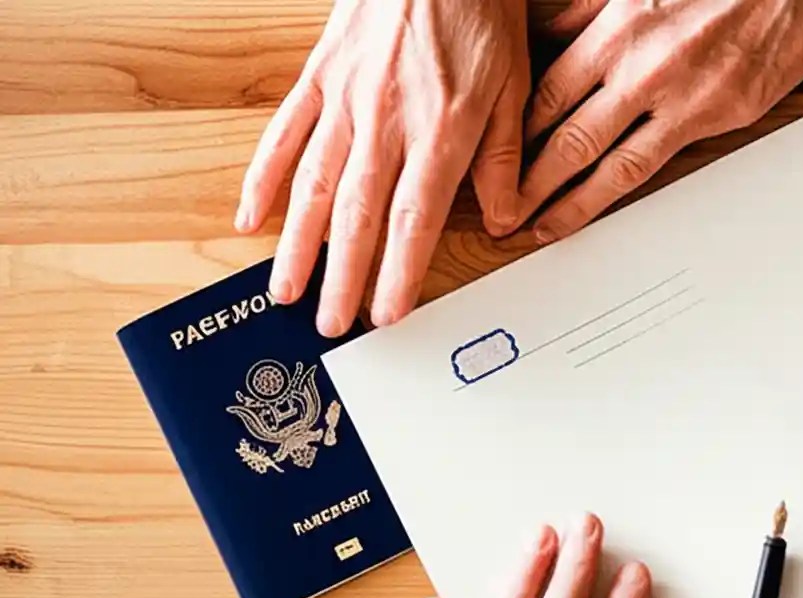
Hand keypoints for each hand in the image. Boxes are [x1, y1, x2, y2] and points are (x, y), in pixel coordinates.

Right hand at [235, 0, 529, 335]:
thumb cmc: (479, 10)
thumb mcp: (515, 85)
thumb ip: (505, 158)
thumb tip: (503, 218)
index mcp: (440, 132)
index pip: (414, 223)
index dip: (398, 276)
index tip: (386, 316)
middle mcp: (386, 122)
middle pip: (359, 217)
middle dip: (342, 277)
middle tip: (329, 325)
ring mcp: (346, 99)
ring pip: (315, 186)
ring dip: (298, 244)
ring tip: (284, 291)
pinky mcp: (319, 74)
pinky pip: (284, 133)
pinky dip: (264, 177)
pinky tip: (250, 217)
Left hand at [509, 0, 802, 242]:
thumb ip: (588, 13)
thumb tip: (547, 40)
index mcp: (617, 28)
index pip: (548, 93)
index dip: (516, 134)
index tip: (497, 160)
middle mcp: (642, 67)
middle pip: (569, 137)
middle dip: (530, 182)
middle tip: (504, 213)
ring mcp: (680, 98)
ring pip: (610, 164)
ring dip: (570, 203)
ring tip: (543, 229)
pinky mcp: (716, 118)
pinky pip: (656, 165)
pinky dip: (620, 194)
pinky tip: (600, 209)